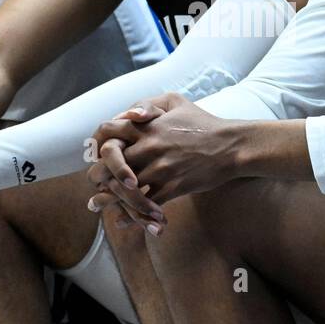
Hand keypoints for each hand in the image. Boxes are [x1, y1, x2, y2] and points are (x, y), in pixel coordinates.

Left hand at [85, 93, 241, 229]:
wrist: (231, 145)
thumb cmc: (204, 123)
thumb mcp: (177, 102)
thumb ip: (151, 104)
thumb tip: (131, 114)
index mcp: (147, 126)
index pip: (108, 132)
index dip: (97, 142)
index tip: (94, 153)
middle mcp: (149, 147)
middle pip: (108, 163)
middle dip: (96, 174)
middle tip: (93, 182)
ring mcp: (160, 169)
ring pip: (123, 188)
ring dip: (107, 199)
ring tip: (96, 205)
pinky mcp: (172, 187)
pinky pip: (145, 204)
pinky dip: (130, 215)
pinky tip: (121, 220)